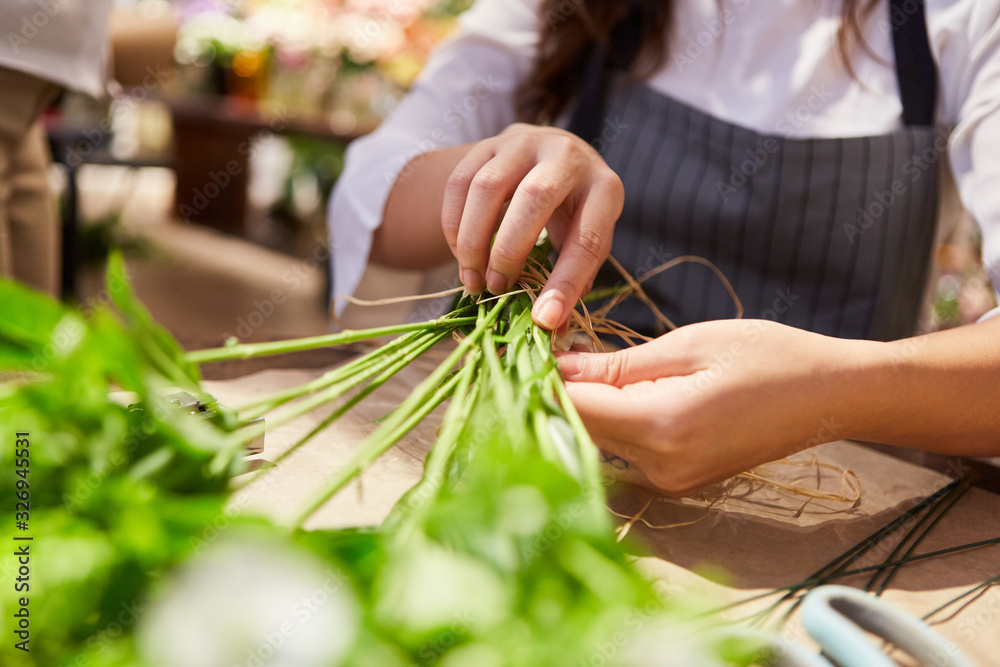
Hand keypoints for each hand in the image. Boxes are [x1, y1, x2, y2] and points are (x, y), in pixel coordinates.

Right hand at [442, 123, 623, 329]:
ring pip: (487, 187)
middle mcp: (568, 155)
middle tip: (495, 289)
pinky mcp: (489, 142)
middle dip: (509, 251)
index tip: (543, 320)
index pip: (586, 238)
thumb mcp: (585, 241)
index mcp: (604, 187)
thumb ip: (572, 280)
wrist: (553, 156)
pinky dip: (454, 225)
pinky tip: (460, 253)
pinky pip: (460, 182)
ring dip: (474, 241)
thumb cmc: (574, 213)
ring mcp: (525, 142)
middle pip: (534, 198)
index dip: (564, 283)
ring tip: (472, 279)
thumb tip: (552, 329)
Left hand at [556, 320, 870, 495]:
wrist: (829, 396)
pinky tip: (600, 390)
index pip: (571, 407)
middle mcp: (660, 467)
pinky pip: (623, 452)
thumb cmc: (767, 356)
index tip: (504, 350)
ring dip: (574, 407)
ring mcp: (670, 482)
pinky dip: (604, 422)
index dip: (534, 379)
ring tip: (557, 363)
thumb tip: (553, 365)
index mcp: (661, 427)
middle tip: (526, 351)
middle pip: (577, 430)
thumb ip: (616, 365)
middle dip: (548, 392)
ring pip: (596, 443)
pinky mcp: (679, 483)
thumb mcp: (687, 345)